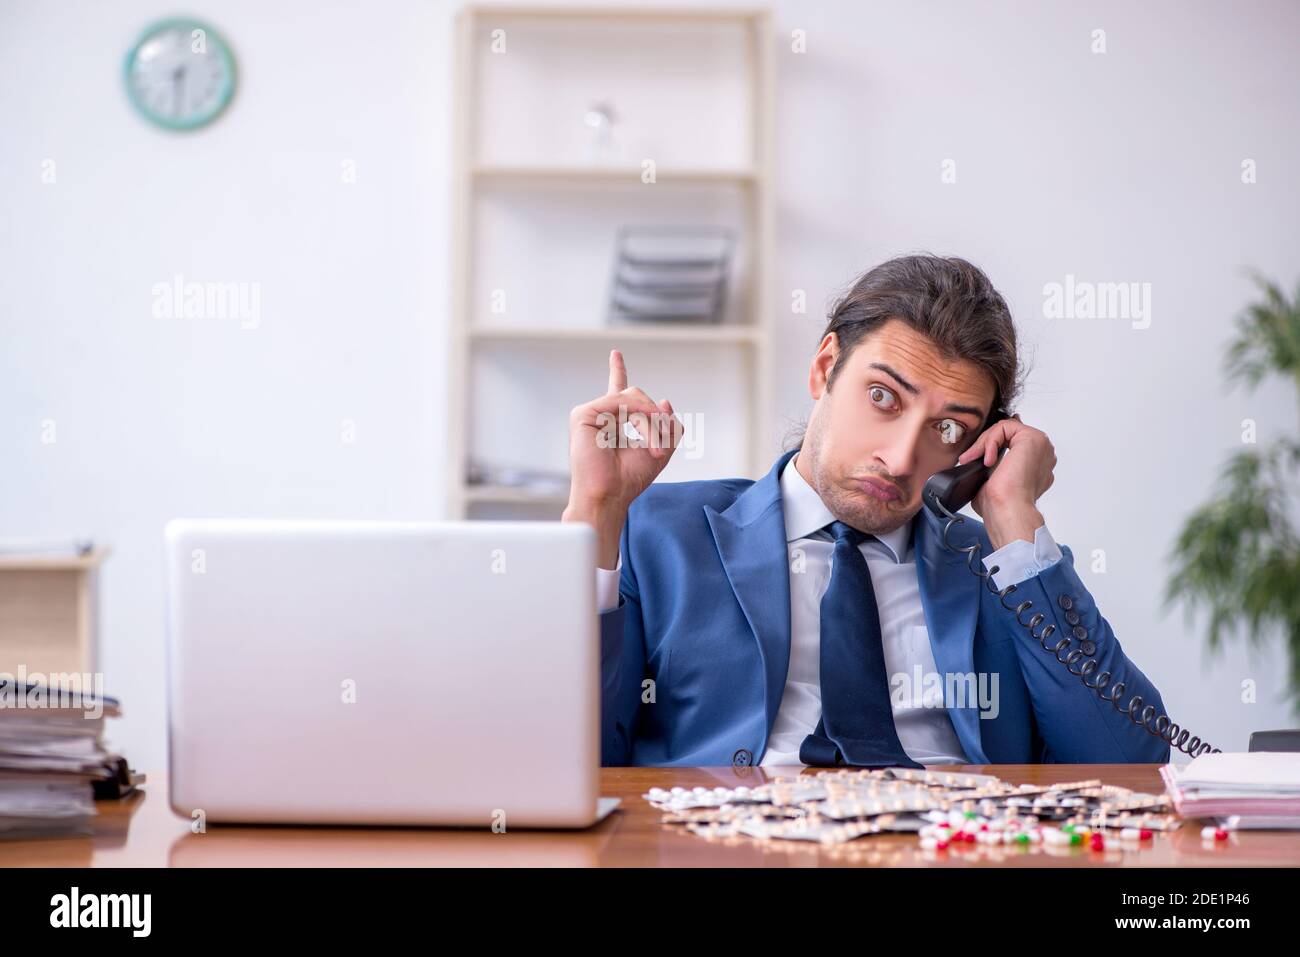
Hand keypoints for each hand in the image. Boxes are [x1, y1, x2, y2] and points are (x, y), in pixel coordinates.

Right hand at [563, 350, 682, 567]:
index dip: (617, 371)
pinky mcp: (583, 415)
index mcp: (612, 423)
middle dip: (656, 421)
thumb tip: (664, 402)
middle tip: (660, 449)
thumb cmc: (629, 480)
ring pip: (633, 399)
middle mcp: (600, 416)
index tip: (615, 354)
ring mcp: (590, 414)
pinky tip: (641, 436)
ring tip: (654, 449)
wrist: (608, 496)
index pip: (617, 391)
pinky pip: (620, 400)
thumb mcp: (661, 451)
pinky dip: (639, 417)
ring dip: (651, 424)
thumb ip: (667, 426)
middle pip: (638, 398)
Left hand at [956, 415, 1055, 547]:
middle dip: (984, 443)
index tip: (973, 459)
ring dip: (985, 442)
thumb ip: (992, 466)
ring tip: (976, 457)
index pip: (1010, 442)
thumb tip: (975, 461)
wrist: (1009, 510)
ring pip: (1005, 429)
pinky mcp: (1033, 438)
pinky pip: (1005, 427)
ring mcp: (1040, 446)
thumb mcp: (993, 480)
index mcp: (1036, 465)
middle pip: (1007, 434)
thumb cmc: (1003, 504)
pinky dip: (990, 440)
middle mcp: (1042, 454)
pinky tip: (988, 458)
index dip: (989, 447)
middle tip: (970, 457)